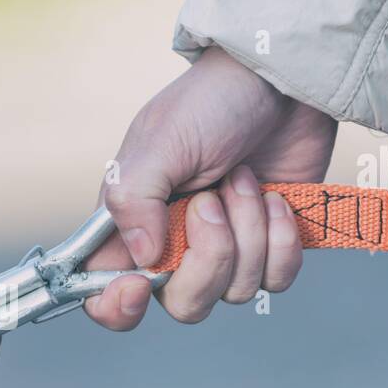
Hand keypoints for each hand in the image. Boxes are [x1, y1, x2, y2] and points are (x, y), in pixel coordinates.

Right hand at [84, 46, 337, 329]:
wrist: (282, 81)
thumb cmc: (211, 102)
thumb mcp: (159, 142)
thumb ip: (134, 200)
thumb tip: (143, 257)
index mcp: (131, 224)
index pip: (104, 292)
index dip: (116, 305)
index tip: (138, 284)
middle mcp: (174, 246)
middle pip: (182, 303)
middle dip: (208, 258)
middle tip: (212, 201)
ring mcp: (225, 250)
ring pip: (236, 292)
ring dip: (248, 232)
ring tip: (244, 179)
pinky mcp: (270, 246)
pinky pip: (276, 279)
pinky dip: (281, 240)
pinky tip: (274, 197)